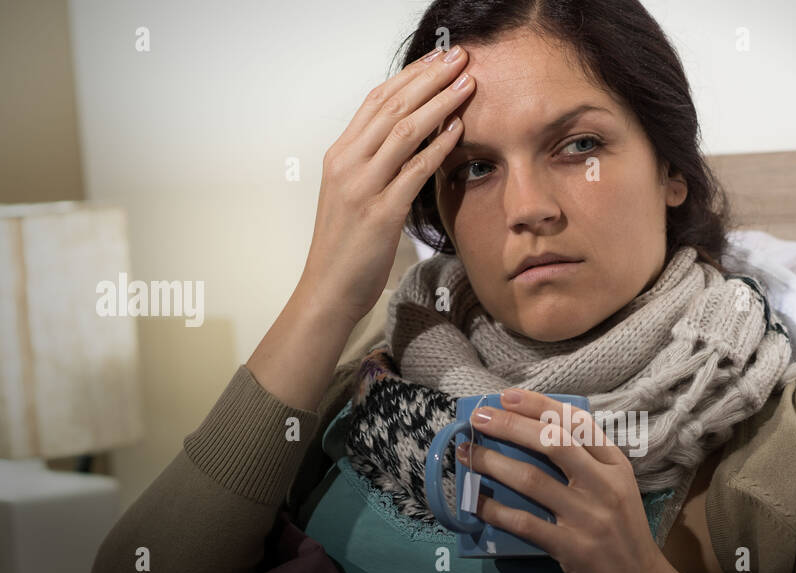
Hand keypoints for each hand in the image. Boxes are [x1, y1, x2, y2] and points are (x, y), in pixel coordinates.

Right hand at [294, 44, 475, 326]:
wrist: (327, 289)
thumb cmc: (345, 248)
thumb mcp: (352, 195)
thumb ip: (374, 166)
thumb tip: (409, 141)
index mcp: (339, 155)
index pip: (376, 101)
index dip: (410, 76)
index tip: (438, 60)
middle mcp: (347, 163)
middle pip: (392, 106)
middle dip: (430, 78)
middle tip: (461, 58)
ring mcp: (362, 186)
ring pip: (404, 130)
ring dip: (440, 103)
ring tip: (468, 84)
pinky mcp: (380, 212)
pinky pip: (414, 170)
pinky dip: (438, 146)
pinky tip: (459, 130)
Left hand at [455, 390, 688, 572]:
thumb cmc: (626, 541)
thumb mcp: (619, 494)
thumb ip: (589, 468)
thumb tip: (537, 440)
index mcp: (617, 467)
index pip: (577, 422)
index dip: (539, 405)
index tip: (508, 396)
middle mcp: (604, 486)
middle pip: (552, 441)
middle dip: (510, 424)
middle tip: (479, 416)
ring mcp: (588, 517)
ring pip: (532, 478)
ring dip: (493, 462)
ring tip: (467, 453)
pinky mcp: (572, 548)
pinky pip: (525, 523)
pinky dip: (496, 510)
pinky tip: (477, 503)